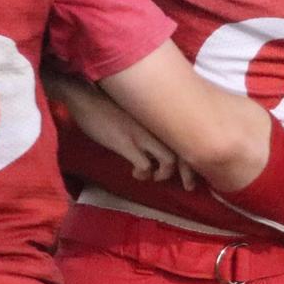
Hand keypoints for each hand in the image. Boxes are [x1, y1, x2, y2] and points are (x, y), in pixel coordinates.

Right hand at [48, 74, 189, 186]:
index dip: (197, 156)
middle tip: (189, 186)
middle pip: (186, 151)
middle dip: (189, 173)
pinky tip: (135, 173)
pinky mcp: (126, 143)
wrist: (85, 97)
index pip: (191, 135)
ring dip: (164, 174)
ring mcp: (143, 134)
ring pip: (169, 161)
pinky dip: (143, 174)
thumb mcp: (139, 109)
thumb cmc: (109, 101)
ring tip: (154, 176)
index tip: (196, 169)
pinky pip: (145, 166)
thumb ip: (153, 121)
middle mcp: (157, 124)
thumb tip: (163, 138)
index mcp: (162, 114)